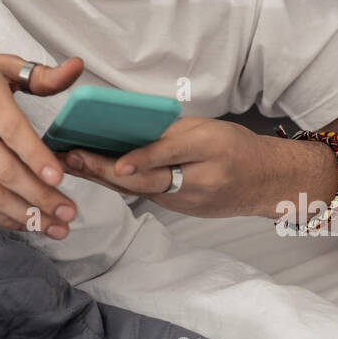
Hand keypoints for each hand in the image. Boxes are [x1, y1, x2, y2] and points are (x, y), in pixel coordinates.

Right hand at [0, 53, 83, 238]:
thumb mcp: (0, 65)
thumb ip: (42, 75)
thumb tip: (77, 68)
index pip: (12, 131)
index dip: (36, 157)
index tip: (59, 178)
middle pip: (3, 169)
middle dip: (39, 196)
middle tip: (68, 213)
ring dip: (24, 214)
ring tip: (54, 227)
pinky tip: (24, 223)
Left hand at [55, 116, 265, 218]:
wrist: (265, 182)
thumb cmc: (234, 146)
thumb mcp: (209, 128)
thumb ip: (171, 132)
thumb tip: (128, 128)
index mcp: (210, 150)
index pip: (171, 155)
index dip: (143, 160)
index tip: (116, 164)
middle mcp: (199, 181)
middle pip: (148, 181)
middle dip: (106, 171)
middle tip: (73, 159)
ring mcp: (188, 202)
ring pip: (141, 191)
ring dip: (103, 179)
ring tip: (72, 164)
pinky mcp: (181, 210)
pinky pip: (145, 197)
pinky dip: (119, 185)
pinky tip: (94, 173)